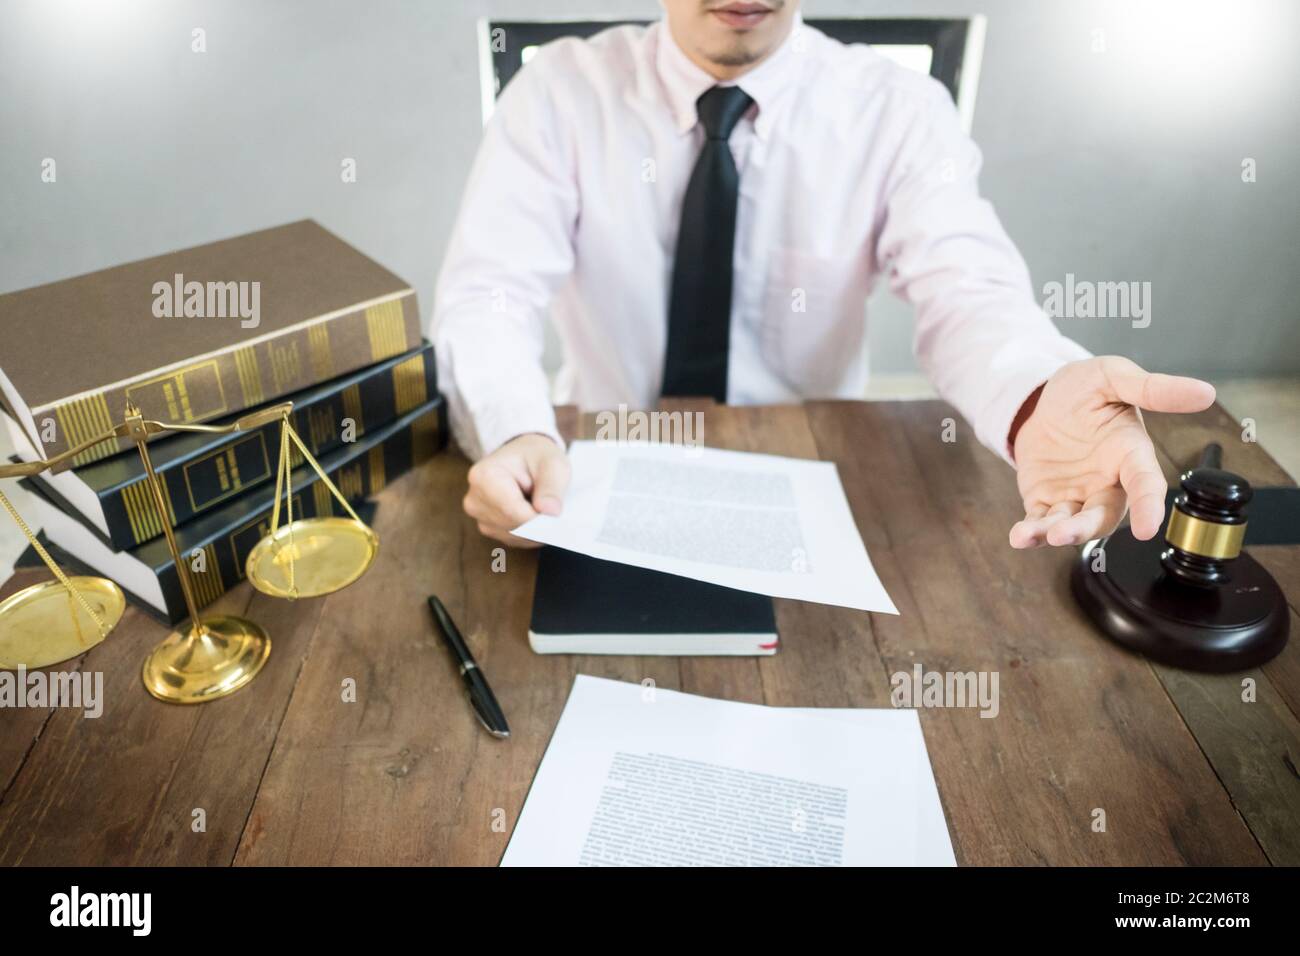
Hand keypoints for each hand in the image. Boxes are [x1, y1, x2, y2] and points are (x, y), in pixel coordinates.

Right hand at [463, 433, 569, 546]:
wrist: (524, 456)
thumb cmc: (537, 457)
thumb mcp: (553, 464)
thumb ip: (552, 488)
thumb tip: (550, 513)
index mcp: (484, 477)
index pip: (514, 513)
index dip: (539, 518)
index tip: (556, 511)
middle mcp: (474, 499)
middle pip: (513, 527)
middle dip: (538, 524)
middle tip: (552, 505)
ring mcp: (478, 516)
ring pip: (514, 537)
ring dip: (535, 529)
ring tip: (540, 505)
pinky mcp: (487, 527)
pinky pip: (513, 540)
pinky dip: (529, 534)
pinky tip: (533, 514)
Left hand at [1009, 356, 1214, 548]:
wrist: (1043, 398)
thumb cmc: (1086, 388)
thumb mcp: (1114, 377)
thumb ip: (1153, 388)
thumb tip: (1206, 392)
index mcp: (1129, 453)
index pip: (1145, 484)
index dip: (1148, 507)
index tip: (1147, 529)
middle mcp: (1107, 480)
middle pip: (1104, 515)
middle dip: (1086, 528)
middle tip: (1064, 534)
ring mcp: (1076, 493)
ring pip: (1073, 524)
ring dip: (1056, 532)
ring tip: (1038, 535)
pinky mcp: (1047, 499)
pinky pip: (1041, 521)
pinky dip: (1031, 532)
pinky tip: (1020, 537)